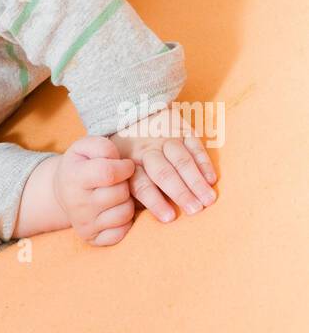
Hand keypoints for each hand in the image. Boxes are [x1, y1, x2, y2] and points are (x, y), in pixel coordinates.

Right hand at [51, 136, 136, 246]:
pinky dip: (125, 221)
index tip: (125, 165)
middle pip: (120, 193)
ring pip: (125, 213)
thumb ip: (104, 147)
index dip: (124, 167)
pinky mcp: (92, 239)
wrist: (62, 192)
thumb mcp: (85, 147)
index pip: (108, 173)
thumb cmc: (80, 165)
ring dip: (127, 201)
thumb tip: (122, 164)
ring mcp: (84, 224)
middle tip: (119, 180)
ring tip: (117, 195)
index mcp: (74, 177)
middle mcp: (77, 203)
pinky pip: (122, 232)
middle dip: (126, 183)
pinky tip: (115, 210)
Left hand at [108, 105, 217, 222]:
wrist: (133, 112)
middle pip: (163, 172)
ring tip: (209, 200)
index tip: (169, 218)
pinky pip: (195, 146)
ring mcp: (165, 139)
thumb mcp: (119, 168)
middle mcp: (147, 150)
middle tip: (194, 210)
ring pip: (181, 160)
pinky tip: (212, 179)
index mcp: (129, 163)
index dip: (155, 201)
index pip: (142, 184)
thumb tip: (135, 220)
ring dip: (196, 180)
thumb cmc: (127, 153)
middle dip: (180, 192)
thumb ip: (128, 190)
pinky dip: (204, 162)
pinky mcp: (182, 130)